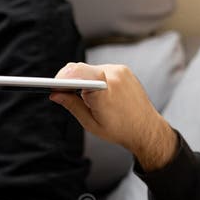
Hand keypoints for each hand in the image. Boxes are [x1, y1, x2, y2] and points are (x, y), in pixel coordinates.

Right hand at [50, 62, 177, 170]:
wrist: (146, 128)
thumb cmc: (119, 130)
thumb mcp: (90, 123)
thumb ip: (71, 105)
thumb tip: (54, 94)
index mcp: (103, 93)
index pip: (76, 74)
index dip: (62, 77)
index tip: (53, 85)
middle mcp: (112, 77)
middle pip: (81, 69)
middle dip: (69, 79)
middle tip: (63, 92)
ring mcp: (119, 71)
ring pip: (91, 69)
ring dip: (84, 79)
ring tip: (84, 96)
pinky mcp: (123, 69)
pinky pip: (102, 69)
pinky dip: (95, 78)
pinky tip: (97, 92)